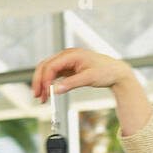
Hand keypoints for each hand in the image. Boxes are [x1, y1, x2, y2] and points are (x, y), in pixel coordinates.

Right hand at [31, 48, 151, 136]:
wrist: (115, 72)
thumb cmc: (105, 71)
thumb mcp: (88, 78)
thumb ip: (70, 84)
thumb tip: (55, 90)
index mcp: (70, 54)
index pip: (51, 66)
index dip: (45, 79)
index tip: (45, 93)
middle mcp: (66, 56)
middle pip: (45, 66)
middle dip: (39, 81)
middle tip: (37, 96)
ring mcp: (66, 62)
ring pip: (47, 70)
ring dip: (42, 83)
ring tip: (41, 98)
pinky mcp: (68, 68)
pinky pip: (54, 75)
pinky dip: (50, 83)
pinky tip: (48, 93)